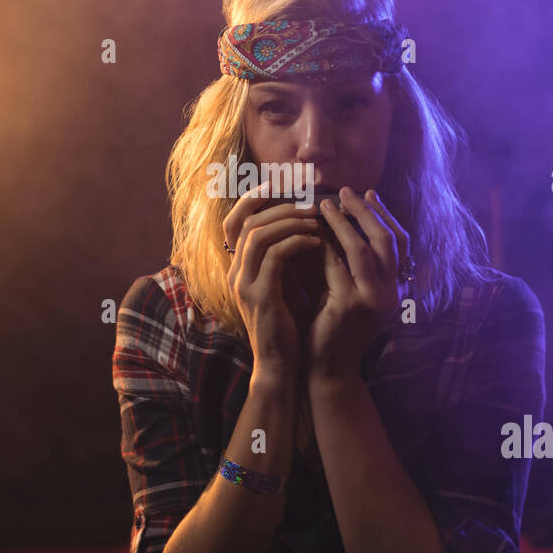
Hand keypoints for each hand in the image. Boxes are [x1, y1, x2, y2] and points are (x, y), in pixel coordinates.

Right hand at [223, 181, 322, 385]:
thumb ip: (287, 257)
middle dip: (280, 204)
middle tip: (311, 200)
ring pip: (258, 233)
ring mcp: (243, 283)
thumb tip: (307, 225)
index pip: (237, 220)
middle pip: (248, 220)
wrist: (281, 366)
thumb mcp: (285, 284)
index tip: (287, 186)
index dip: (258, 198)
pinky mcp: (259, 296)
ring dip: (290, 220)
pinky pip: (275, 255)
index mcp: (239, 267)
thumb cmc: (289, 325)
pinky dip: (296, 242)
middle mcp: (235, 272)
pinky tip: (317, 242)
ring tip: (317, 218)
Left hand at [306, 187, 409, 384]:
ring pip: (362, 248)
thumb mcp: (353, 292)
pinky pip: (336, 265)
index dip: (385, 215)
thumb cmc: (335, 329)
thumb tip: (346, 222)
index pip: (400, 242)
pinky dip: (325, 245)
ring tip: (325, 205)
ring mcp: (373, 300)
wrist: (329, 370)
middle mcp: (391, 293)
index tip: (368, 193)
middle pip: (387, 239)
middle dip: (366, 211)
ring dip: (343, 222)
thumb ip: (355, 264)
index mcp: (396, 289)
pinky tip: (312, 232)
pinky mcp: (349, 306)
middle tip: (347, 191)